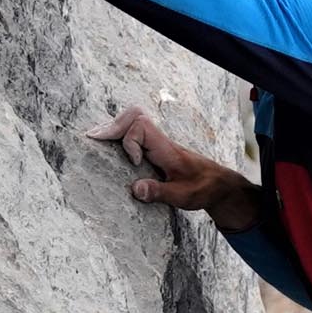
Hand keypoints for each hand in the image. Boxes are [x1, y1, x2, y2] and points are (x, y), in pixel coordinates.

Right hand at [87, 106, 262, 232]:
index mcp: (166, 149)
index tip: (134, 163)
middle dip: (112, 126)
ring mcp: (158, 144)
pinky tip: (108, 143)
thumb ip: (159, 192)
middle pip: (135, 116)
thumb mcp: (183, 196)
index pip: (142, 126)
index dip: (130, 141)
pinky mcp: (156, 150)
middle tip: (91, 137)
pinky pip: (136, 133)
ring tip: (94, 137)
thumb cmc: (204, 188)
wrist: (220, 185)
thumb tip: (134, 189)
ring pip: (134, 122)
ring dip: (114, 128)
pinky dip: (120, 135)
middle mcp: (160, 142)